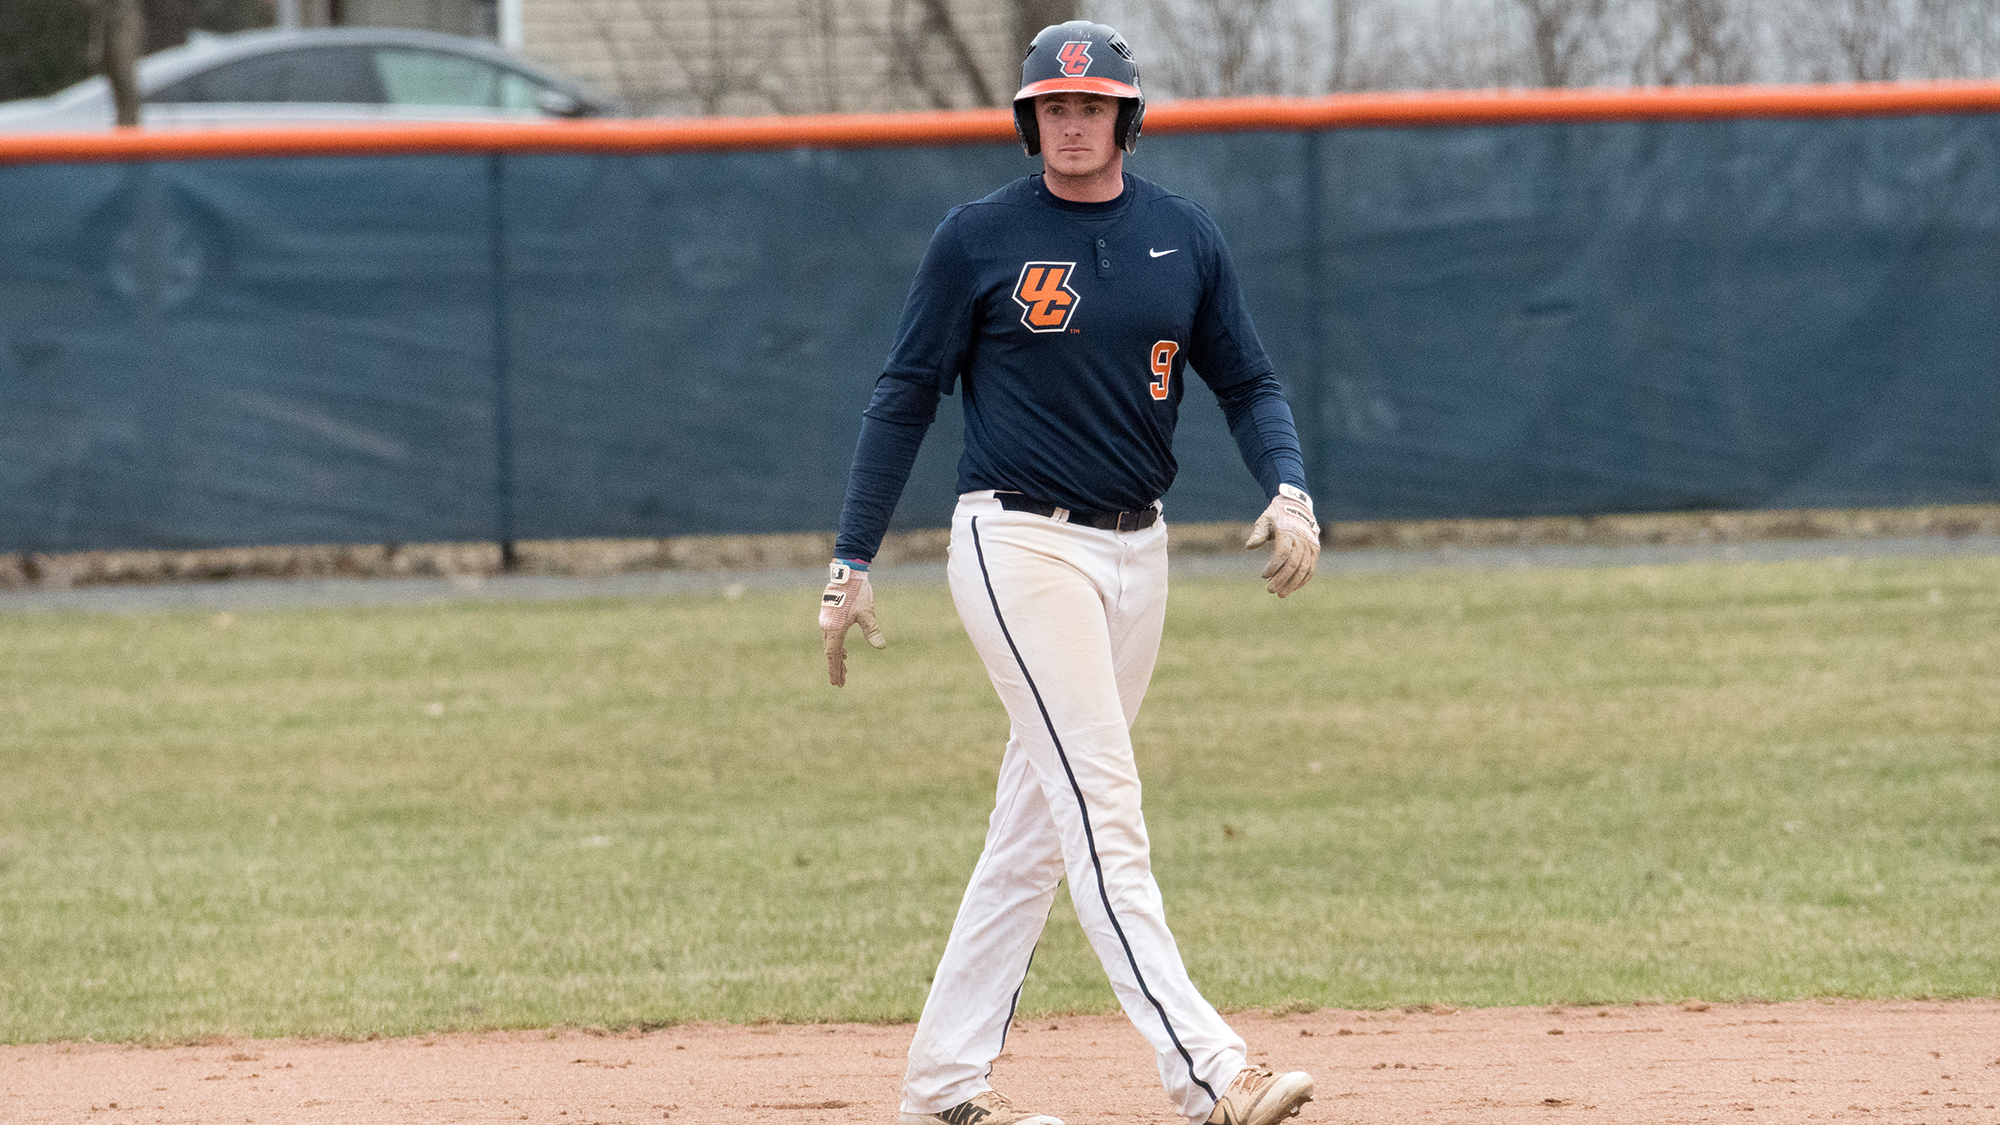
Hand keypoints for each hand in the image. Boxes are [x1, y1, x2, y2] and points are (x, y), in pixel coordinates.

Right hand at [819, 560, 885, 685]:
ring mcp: (827, 621)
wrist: (847, 573)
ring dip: (837, 658)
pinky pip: (831, 636)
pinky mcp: (829, 615)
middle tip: (840, 683)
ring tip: (844, 670)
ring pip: (831, 644)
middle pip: (831, 652)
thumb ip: (872, 631)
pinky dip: (837, 646)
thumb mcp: (867, 613)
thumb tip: (882, 647)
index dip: (835, 670)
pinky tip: (844, 651)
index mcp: (835, 629)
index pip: (833, 655)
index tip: (836, 683)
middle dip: (836, 668)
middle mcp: (828, 626)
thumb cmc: (857, 593)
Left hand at [1244, 484, 1318, 596]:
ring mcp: (1310, 546)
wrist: (1297, 506)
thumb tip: (1249, 546)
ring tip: (1281, 594)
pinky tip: (1293, 588)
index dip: (1273, 566)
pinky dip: (1303, 580)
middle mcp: (1301, 540)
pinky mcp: (1315, 550)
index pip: (1282, 553)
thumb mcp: (1264, 519)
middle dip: (1281, 579)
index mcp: (1288, 532)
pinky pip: (1311, 568)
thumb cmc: (1276, 515)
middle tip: (1270, 590)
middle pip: (1293, 564)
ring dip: (1292, 583)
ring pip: (1304, 569)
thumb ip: (1258, 533)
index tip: (1263, 576)